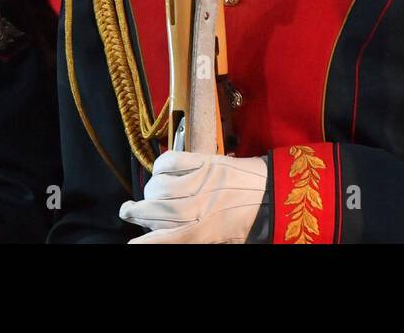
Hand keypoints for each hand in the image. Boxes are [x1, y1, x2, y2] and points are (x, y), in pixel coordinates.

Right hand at [119, 151, 267, 243]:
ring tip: (151, 194)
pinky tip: (161, 171)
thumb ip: (195, 238)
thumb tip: (166, 237)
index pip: (168, 239)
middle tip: (129, 211)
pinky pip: (172, 161)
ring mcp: (203, 181)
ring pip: (161, 186)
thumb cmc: (249, 221)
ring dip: (150, 191)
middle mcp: (202, 206)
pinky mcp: (207, 161)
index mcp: (207, 231)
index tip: (131, 242)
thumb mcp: (223, 239)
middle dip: (138, 213)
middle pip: (158, 211)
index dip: (146, 242)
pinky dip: (161, 165)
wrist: (275, 192)